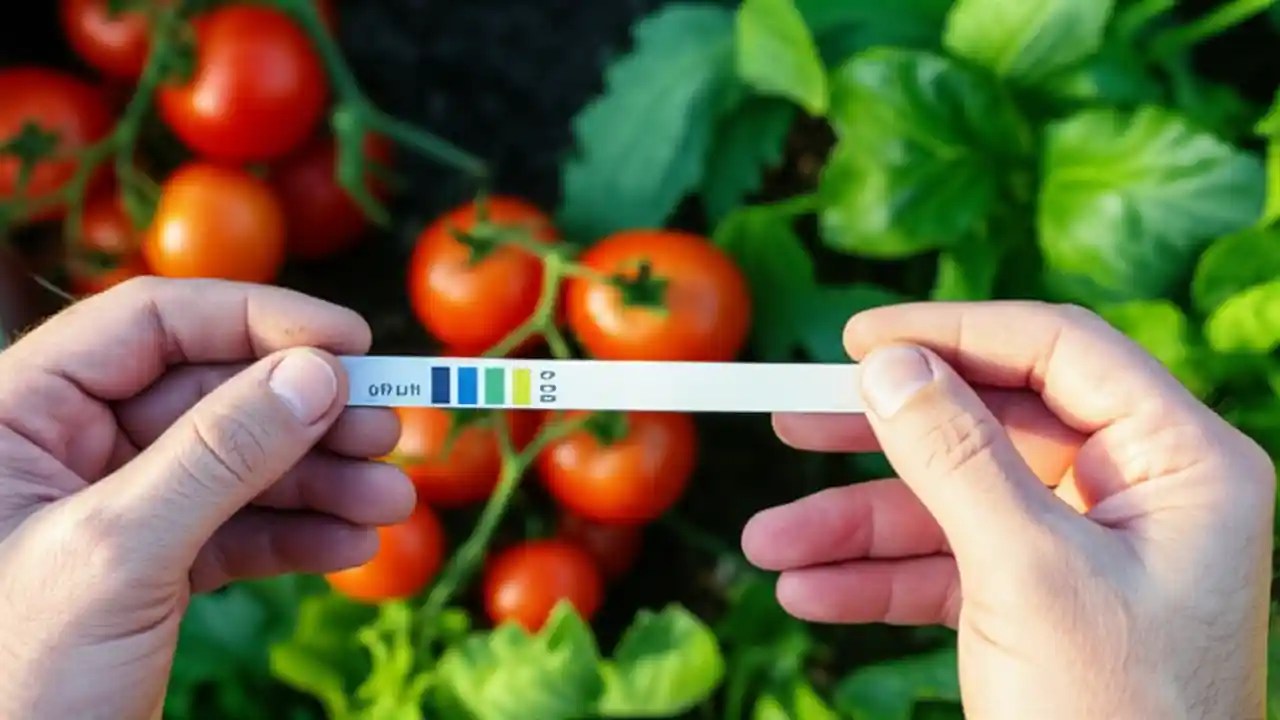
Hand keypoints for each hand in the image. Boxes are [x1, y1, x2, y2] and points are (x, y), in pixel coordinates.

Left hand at [0, 278, 414, 719]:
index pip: (150, 325)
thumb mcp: (117, 555)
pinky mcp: (147, 572)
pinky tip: (352, 546)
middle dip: (307, 416)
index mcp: (18, 416)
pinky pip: (235, 531)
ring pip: (235, 466)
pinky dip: (297, 537)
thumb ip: (217, 456)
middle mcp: (65, 450)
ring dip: (321, 481)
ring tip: (390, 500)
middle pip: (210, 395)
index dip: (258, 321)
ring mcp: (111, 511)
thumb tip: (314, 375)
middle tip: (390, 429)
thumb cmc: (10, 682)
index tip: (351, 343)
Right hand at [742, 302, 1274, 718]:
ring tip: (768, 543)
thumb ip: (955, 458)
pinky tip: (808, 590)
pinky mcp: (1047, 603)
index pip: (1057, 351)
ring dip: (858, 526)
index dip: (952, 333)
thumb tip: (890, 365)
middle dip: (881, 439)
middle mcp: (1141, 494)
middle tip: (791, 419)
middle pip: (990, 425)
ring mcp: (1091, 551)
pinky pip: (953, 566)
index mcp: (1182, 463)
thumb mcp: (1027, 576)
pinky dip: (882, 578)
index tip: (856, 340)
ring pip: (956, 503)